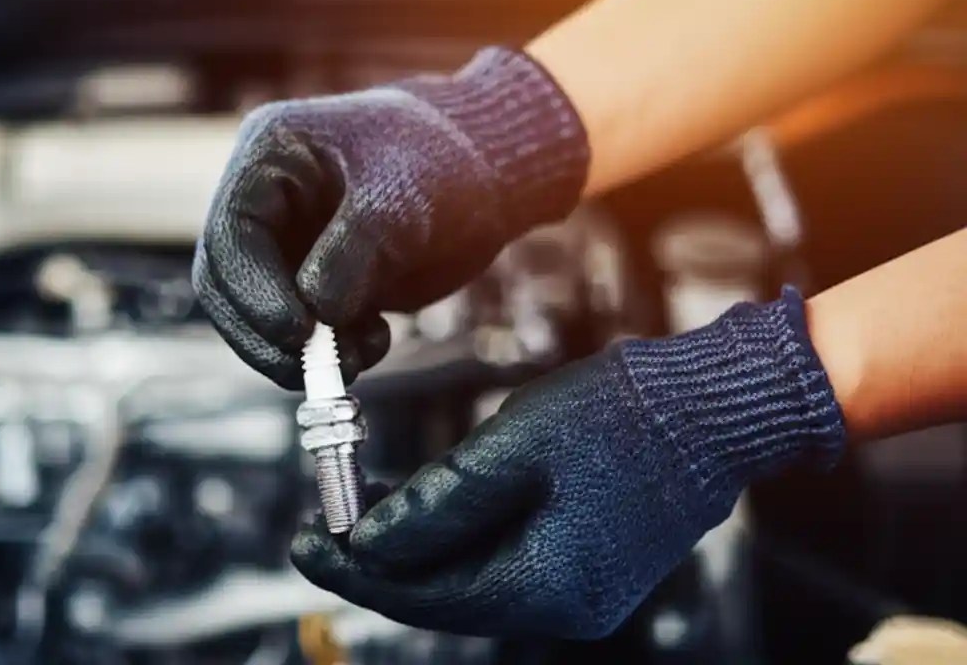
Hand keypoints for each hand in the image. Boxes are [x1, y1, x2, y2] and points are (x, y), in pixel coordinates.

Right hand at [193, 47, 589, 387]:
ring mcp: (289, 242)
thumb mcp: (400, 200)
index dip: (252, 289)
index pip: (231, 233)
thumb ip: (352, 256)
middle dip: (263, 332)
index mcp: (270, 155)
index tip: (295, 334)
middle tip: (309, 370)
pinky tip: (374, 341)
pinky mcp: (317, 279)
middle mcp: (267, 200)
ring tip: (358, 358)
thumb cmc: (444, 162)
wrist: (491, 173)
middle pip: (227, 280)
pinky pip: (304, 328)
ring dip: (298, 351)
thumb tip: (315, 318)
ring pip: (259, 313)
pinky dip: (332, 348)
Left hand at [292, 289, 844, 638]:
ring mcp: (582, 594)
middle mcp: (563, 608)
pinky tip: (423, 508)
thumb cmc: (620, 415)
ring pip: (471, 581)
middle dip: (378, 561)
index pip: (422, 596)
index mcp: (543, 586)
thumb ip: (437, 502)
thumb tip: (365, 543)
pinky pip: (505, 565)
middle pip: (444, 597)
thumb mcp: (514, 446)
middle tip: (319, 523)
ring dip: (415, 549)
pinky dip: (458, 541)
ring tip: (357, 509)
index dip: (354, 569)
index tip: (300, 538)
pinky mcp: (591, 568)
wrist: (716, 408)